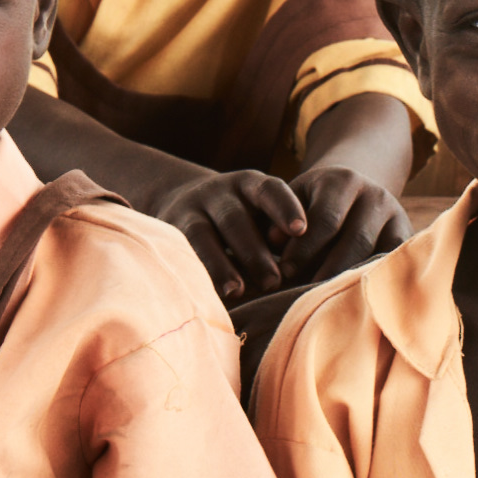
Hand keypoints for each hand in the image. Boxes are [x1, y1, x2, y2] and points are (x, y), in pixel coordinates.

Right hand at [155, 169, 308, 301]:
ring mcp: (191, 209)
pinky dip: (195, 271)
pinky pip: (181, 250)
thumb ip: (281, 237)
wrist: (185, 201)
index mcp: (251, 184)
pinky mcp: (169, 229)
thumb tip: (308, 273)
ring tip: (237, 290)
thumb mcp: (260, 214)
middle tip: (274, 281)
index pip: (271, 190)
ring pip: (202, 234)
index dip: (285, 208)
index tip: (301, 230)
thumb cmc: (243, 220)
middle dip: (255, 252)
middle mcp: (220, 192)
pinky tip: (207, 292)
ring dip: (220, 264)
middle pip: (236, 219)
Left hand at [278, 165, 411, 284]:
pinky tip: (351, 297)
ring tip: (325, 300)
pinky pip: (391, 264)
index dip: (304, 249)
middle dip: (326, 270)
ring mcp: (395, 216)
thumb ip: (280, 218)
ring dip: (348, 280)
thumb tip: (274, 241)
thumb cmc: (311, 204)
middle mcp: (374, 195)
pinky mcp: (406, 237)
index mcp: (342, 181)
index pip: (325, 220)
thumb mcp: (294, 201)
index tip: (285, 273)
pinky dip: (372, 281)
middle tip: (304, 294)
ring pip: (375, 255)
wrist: (353, 195)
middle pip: (354, 240)